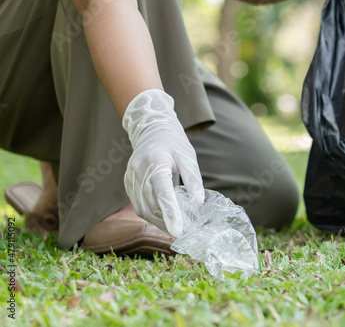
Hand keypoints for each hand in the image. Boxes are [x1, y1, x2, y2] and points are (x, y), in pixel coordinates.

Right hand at [122, 89, 204, 236]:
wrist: (151, 130)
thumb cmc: (173, 143)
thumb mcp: (188, 157)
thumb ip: (193, 179)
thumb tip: (198, 203)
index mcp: (155, 162)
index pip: (162, 192)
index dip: (170, 213)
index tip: (178, 230)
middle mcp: (138, 171)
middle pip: (151, 204)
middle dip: (167, 221)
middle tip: (185, 231)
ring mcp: (130, 178)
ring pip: (143, 208)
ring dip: (159, 221)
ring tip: (176, 228)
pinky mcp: (128, 184)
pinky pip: (138, 205)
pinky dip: (151, 215)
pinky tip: (164, 219)